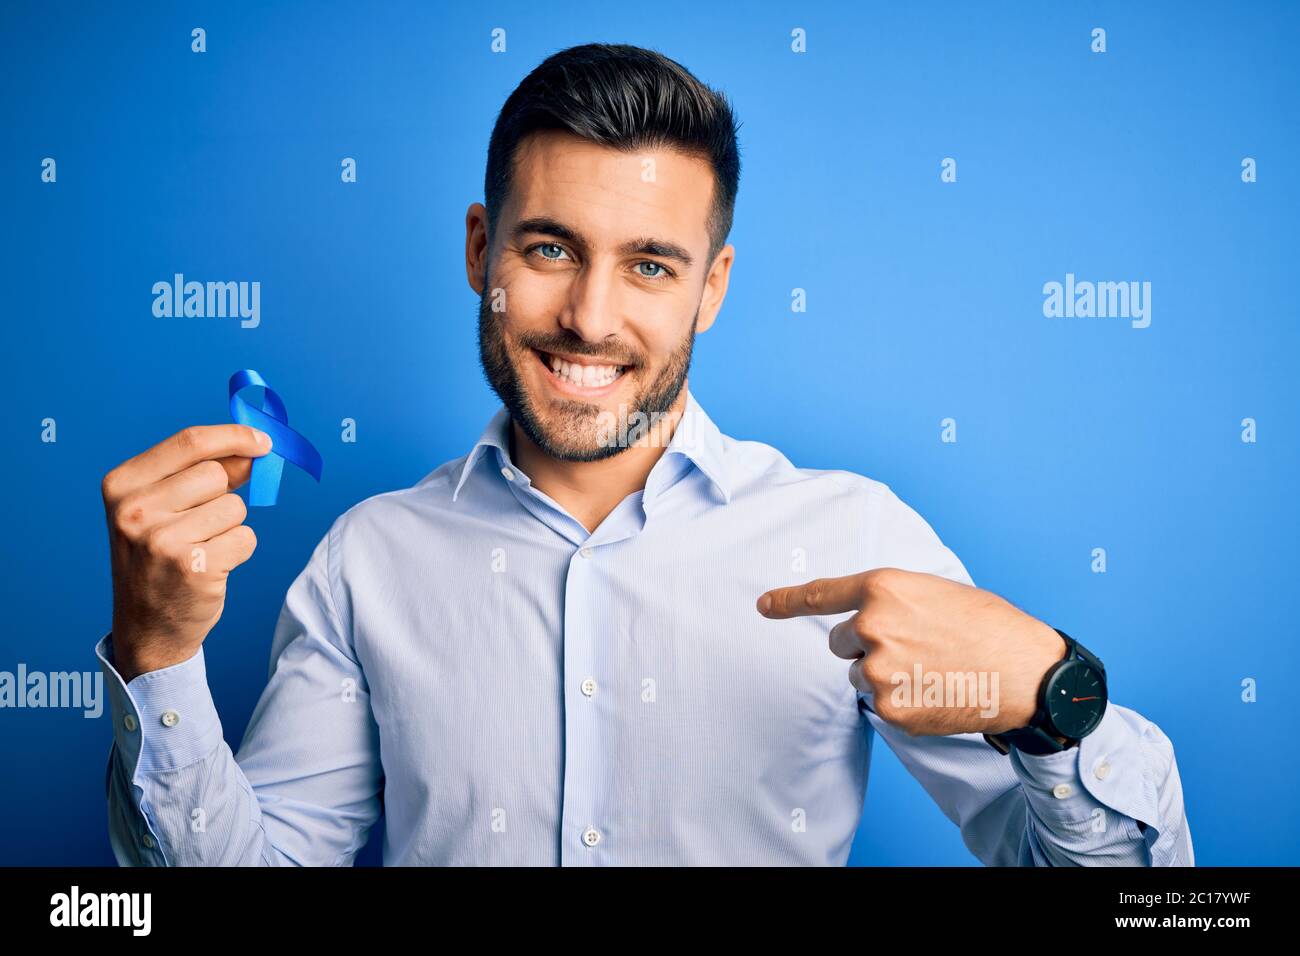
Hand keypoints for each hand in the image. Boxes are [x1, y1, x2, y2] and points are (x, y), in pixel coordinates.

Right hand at [101, 424, 271, 682]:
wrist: (146, 628)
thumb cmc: (157, 559)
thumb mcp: (161, 509)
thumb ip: (201, 474)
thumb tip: (252, 449)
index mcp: (122, 485)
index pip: (189, 442)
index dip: (234, 437)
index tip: (263, 441)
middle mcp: (135, 511)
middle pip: (217, 475)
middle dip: (224, 495)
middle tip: (202, 524)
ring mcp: (162, 540)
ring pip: (235, 508)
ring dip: (229, 527)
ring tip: (200, 549)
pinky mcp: (194, 567)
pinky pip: (246, 538)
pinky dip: (237, 551)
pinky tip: (211, 568)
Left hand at [756, 568, 1065, 735]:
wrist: (1027, 672)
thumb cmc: (988, 626)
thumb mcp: (934, 592)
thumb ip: (892, 602)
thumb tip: (864, 618)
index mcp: (884, 587)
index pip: (822, 595)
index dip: (788, 601)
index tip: (764, 606)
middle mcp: (872, 626)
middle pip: (842, 642)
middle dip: (868, 645)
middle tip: (916, 647)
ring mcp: (878, 670)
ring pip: (860, 675)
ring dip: (886, 674)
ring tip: (933, 669)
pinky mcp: (888, 707)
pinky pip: (878, 703)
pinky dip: (902, 701)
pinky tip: (935, 691)